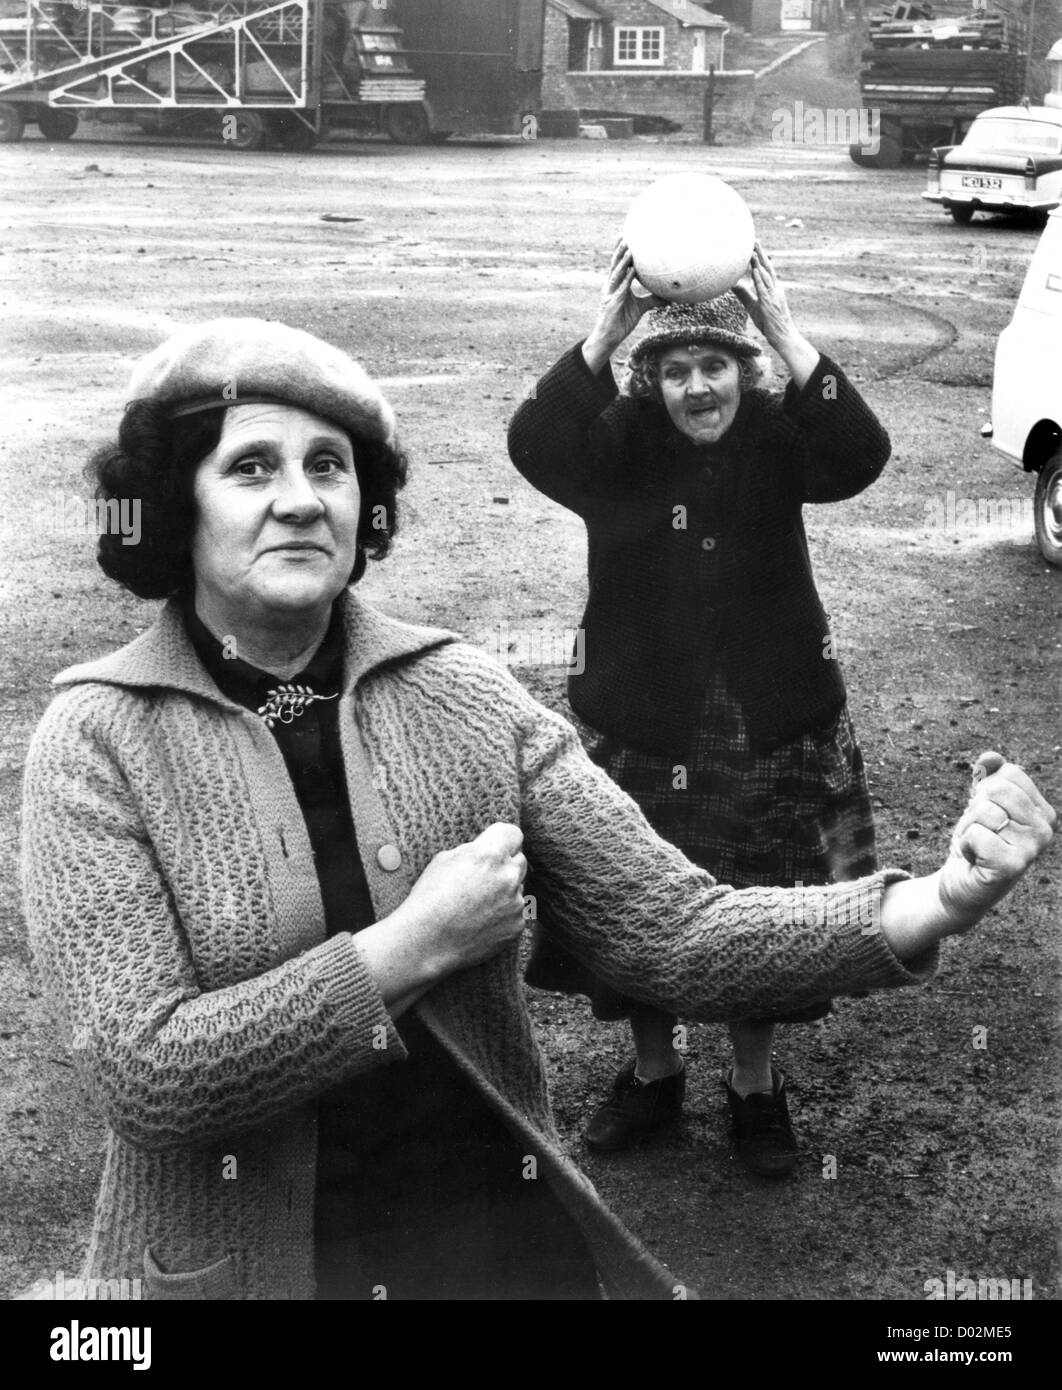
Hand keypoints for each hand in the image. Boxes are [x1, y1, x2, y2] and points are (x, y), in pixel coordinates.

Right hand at [393, 822, 528, 975]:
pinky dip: (504, 914)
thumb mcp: (444, 859)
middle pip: (519, 860)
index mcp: (489, 853)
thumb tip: (489, 850)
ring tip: (476, 904)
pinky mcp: (517, 924)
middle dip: (504, 865)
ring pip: (518, 887)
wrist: (425, 942)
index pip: (513, 833)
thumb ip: (473, 850)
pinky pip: (516, 912)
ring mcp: (515, 902)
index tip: (498, 846)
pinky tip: (481, 921)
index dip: (503, 840)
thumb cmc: (429, 898)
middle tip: (483, 878)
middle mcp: (508, 875)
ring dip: (504, 891)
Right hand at [582, 238, 663, 373]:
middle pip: (615, 265)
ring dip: (622, 262)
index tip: (625, 236)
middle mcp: (611, 287)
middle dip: (619, 250)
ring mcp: (610, 295)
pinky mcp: (611, 304)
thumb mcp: (640, 308)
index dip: (620, 251)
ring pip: (616, 274)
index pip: (618, 265)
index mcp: (616, 285)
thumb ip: (652, 300)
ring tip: (629, 249)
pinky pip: (620, 290)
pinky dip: (625, 280)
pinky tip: (631, 272)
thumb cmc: (622, 321)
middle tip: (626, 235)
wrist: (609, 338)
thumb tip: (668, 297)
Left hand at [732, 241, 794, 345]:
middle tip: (755, 240)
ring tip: (753, 252)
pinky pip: (764, 290)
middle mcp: (774, 289)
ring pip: (766, 277)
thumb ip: (744, 294)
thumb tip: (732, 285)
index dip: (760, 258)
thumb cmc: (769, 322)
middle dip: (761, 254)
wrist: (783, 336)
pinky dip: (760, 280)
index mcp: (772, 288)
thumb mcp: (753, 306)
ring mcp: (773, 296)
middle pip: (767, 268)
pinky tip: (755, 272)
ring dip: (760, 264)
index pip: (766, 270)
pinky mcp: (769, 304)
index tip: (754, 246)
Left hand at [936, 752, 1055, 934]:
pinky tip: (975, 860)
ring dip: (969, 828)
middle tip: (979, 833)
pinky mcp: (1012, 866)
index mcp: (1044, 812)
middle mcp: (1046, 829)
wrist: (961, 884)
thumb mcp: (980, 803)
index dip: (985, 791)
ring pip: (985, 810)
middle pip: (997, 789)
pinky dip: (966, 845)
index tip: (987, 816)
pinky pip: (976, 833)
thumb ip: (987, 776)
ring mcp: (1032, 849)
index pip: (1010, 773)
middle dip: (975, 808)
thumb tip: (990, 758)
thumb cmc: (974, 843)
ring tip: (977, 847)